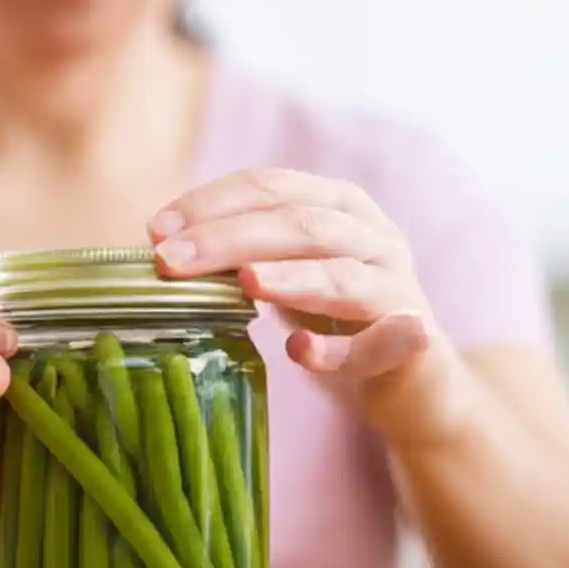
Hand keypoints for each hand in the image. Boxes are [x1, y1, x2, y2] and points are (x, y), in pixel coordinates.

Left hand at [147, 168, 465, 443]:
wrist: (412, 381)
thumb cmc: (333, 317)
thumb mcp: (283, 273)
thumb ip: (236, 254)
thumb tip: (159, 245)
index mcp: (337, 205)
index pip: (272, 186)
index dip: (212, 202)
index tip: (155, 229)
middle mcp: (373, 235)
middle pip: (300, 224)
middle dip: (230, 238)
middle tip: (171, 261)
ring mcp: (397, 287)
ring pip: (343, 275)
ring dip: (292, 277)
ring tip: (244, 282)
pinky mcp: (413, 343)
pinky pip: (377, 344)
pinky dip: (339, 348)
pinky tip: (299, 351)